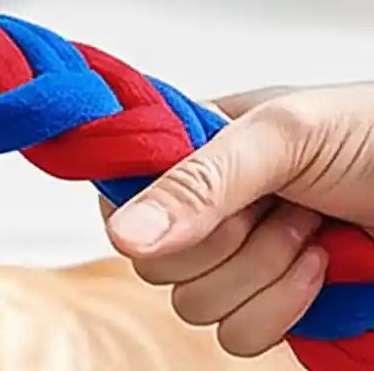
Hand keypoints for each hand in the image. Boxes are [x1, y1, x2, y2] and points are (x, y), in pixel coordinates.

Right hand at [100, 83, 373, 357]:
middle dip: (225, 245)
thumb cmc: (373, 133)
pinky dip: (284, 309)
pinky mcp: (269, 304)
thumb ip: (197, 182)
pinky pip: (236, 337)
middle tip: (280, 206)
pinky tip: (322, 268)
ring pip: (193, 306)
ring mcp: (237, 259)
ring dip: (263, 274)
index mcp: (192, 150)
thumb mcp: (281, 135)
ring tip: (311, 231)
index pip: (121, 197)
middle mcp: (206, 208)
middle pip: (155, 263)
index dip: (153, 212)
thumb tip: (123, 238)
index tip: (207, 199)